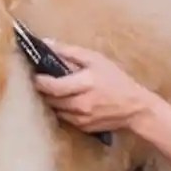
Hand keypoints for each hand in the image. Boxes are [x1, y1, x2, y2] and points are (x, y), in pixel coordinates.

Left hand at [33, 41, 156, 133]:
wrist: (135, 107)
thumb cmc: (117, 80)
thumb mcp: (96, 59)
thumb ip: (70, 52)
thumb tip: (47, 43)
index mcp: (84, 84)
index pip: (52, 86)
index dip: (39, 80)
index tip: (35, 73)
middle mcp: (80, 104)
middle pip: (50, 99)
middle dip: (44, 89)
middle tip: (43, 79)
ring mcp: (81, 118)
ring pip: (55, 109)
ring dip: (53, 99)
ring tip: (58, 89)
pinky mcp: (82, 127)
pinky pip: (64, 117)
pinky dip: (63, 108)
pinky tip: (70, 100)